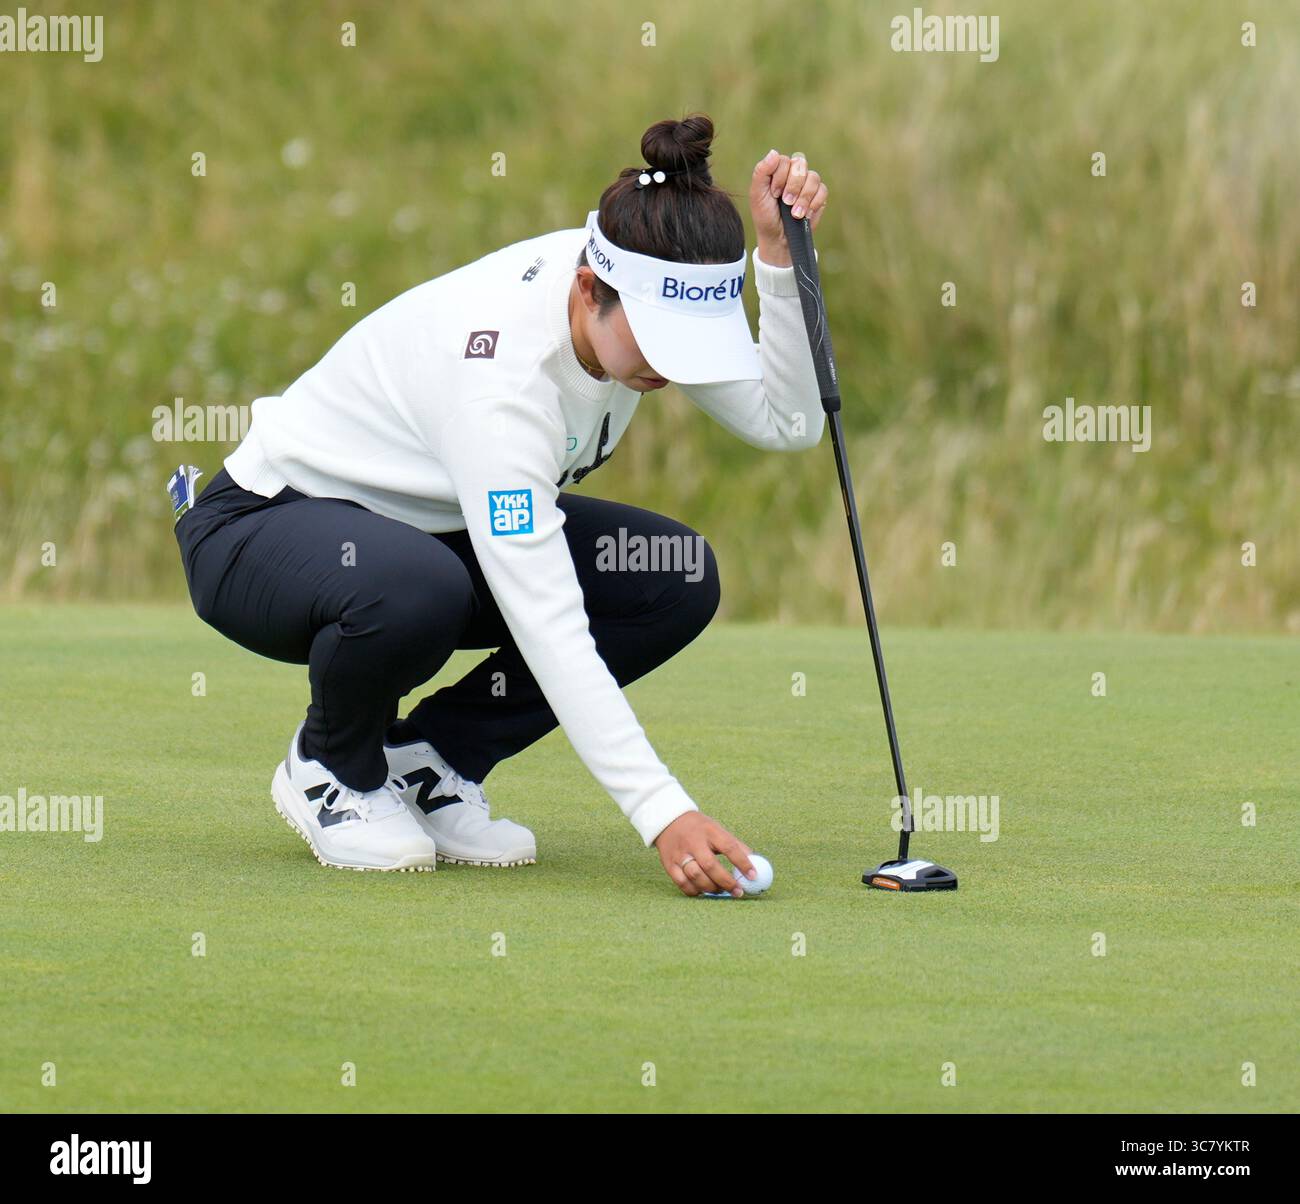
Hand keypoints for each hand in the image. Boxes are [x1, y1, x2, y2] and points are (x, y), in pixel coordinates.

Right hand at [653, 811, 756, 897]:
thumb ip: (735, 845)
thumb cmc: (699, 828)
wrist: (668, 821)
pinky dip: (695, 891)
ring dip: (711, 888)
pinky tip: (704, 891)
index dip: (742, 862)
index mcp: (709, 831)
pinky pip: (683, 883)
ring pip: (695, 876)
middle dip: (726, 881)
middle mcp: (693, 842)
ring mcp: (680, 854)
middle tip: (738, 891)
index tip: (753, 876)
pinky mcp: (670, 864)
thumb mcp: (717, 829)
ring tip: (721, 891)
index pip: (728, 846)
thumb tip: (755, 862)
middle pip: (710, 865)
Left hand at [750, 149, 828, 266]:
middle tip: (786, 202)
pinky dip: (814, 202)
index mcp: (778, 170)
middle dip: (793, 185)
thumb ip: (762, 172)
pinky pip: (823, 190)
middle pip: (800, 164)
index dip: (780, 177)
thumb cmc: (765, 216)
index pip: (784, 160)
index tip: (774, 194)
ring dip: (804, 197)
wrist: (778, 238)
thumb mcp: (757, 194)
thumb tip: (774, 152)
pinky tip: (806, 214)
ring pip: (813, 177)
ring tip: (795, 213)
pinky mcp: (818, 195)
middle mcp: (794, 173)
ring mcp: (807, 183)